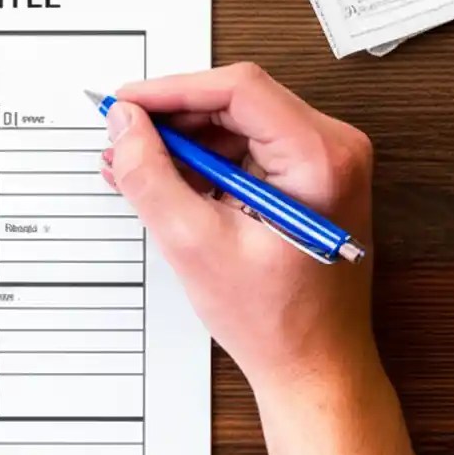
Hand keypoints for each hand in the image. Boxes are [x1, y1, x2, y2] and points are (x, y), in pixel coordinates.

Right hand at [102, 63, 375, 393]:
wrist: (312, 365)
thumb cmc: (276, 319)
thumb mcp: (193, 243)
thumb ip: (151, 175)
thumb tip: (124, 125)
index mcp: (320, 158)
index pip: (237, 89)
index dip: (170, 91)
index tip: (125, 106)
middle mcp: (332, 150)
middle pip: (236, 101)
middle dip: (171, 119)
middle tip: (121, 137)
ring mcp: (323, 163)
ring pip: (235, 123)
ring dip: (181, 141)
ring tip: (133, 166)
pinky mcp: (307, 179)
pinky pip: (245, 149)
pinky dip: (201, 161)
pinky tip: (163, 181)